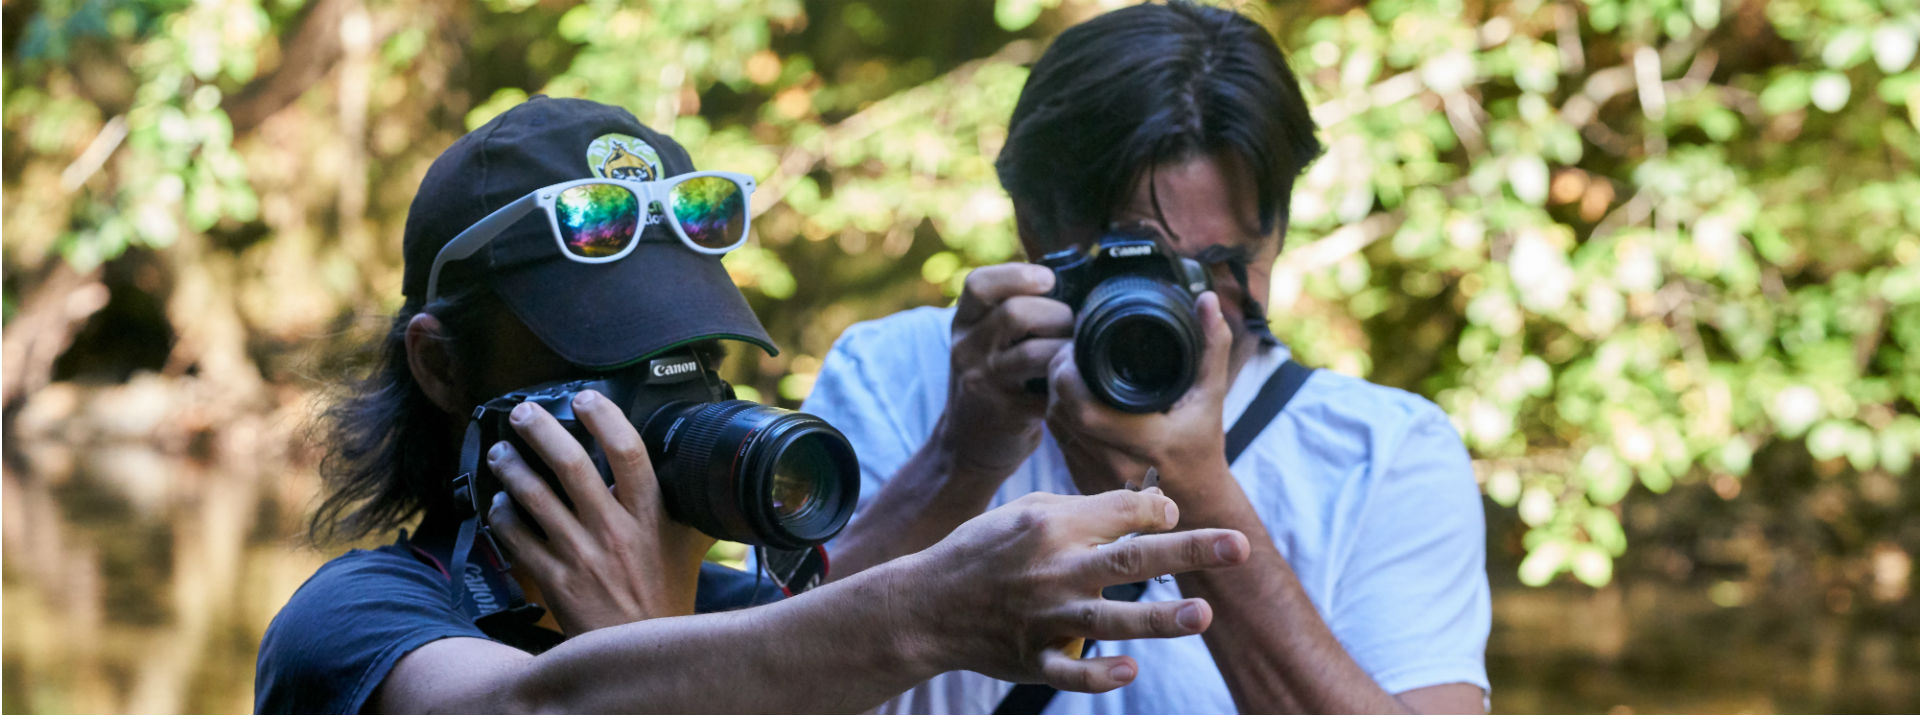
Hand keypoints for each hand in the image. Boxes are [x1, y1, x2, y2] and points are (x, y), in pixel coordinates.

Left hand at [483, 390, 715, 634]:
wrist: (642, 647)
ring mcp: (579, 554)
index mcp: (649, 515)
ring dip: (511, 466)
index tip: (586, 399)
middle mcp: (612, 530)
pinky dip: (502, 513)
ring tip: (502, 451)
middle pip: (568, 464)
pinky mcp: (553, 579)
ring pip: (532, 495)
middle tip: (522, 413)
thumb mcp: (689, 541)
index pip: (628, 452)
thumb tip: (696, 466)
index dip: (604, 417)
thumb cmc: (667, 592)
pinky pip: (515, 536)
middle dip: (538, 430)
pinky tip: (500, 502)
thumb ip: (687, 503)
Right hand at [890, 489, 1250, 692]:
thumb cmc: (983, 551)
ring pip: (1110, 620)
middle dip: (1190, 551)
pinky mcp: (1031, 659)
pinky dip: (1099, 674)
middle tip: (1238, 546)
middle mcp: (1053, 570)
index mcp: (1052, 526)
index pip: (1123, 513)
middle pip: (1131, 558)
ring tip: (1202, 613)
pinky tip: (1131, 669)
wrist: (925, 604)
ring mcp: (1044, 618)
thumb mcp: (1026, 512)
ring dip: (1158, 618)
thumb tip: (1153, 512)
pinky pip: (1070, 672)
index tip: (1171, 516)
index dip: (1158, 511)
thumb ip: (1086, 511)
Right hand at [935, 263, 1073, 480]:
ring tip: (1075, 355)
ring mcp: (983, 383)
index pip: (979, 284)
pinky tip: (1074, 383)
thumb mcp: (986, 341)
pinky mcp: (1005, 414)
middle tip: (1073, 327)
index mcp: (964, 323)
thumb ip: (1013, 312)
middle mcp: (967, 349)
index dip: (1017, 275)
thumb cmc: (993, 382)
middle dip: (1057, 315)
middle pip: (1015, 313)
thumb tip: (1074, 281)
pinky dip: (1068, 383)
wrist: (967, 444)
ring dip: (1066, 350)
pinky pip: (1047, 391)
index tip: (1048, 279)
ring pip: (1032, 353)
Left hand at [1046, 292, 1234, 495]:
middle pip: (1062, 413)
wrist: (1196, 505)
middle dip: (1058, 376)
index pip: (1086, 409)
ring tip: (1069, 368)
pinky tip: (1070, 396)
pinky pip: (1059, 441)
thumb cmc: (1202, 447)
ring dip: (1055, 394)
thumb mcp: (1211, 396)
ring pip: (1055, 426)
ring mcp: (1096, 475)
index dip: (1070, 374)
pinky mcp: (1083, 481)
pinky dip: (1059, 415)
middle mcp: (1117, 462)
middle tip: (1069, 350)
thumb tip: (1207, 300)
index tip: (1078, 345)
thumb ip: (1212, 347)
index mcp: (1148, 440)